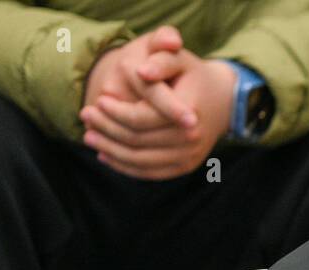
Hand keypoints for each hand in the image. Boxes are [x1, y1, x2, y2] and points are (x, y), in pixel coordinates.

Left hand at [81, 27, 235, 179]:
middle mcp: (190, 139)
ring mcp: (188, 157)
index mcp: (187, 113)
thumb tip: (142, 71)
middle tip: (85, 117)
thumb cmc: (195, 76)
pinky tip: (106, 157)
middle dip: (107, 130)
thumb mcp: (180, 58)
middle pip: (137, 141)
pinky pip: (150, 172)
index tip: (97, 100)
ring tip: (89, 138)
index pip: (142, 118)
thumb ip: (161, 59)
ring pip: (140, 160)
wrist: (223, 101)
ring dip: (110, 151)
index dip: (116, 111)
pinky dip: (125, 167)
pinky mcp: (185, 167)